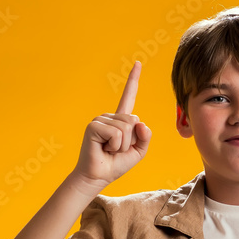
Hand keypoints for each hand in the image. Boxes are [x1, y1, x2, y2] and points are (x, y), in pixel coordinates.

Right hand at [69, 61, 151, 192]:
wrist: (99, 176)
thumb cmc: (116, 164)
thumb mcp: (139, 151)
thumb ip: (145, 136)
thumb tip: (139, 122)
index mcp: (121, 120)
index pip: (129, 97)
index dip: (133, 80)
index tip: (137, 62)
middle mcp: (110, 116)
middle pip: (134, 120)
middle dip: (131, 140)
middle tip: (116, 149)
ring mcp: (100, 119)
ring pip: (126, 128)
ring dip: (122, 145)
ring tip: (109, 150)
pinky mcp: (93, 126)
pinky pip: (116, 133)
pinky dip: (114, 145)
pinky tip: (104, 149)